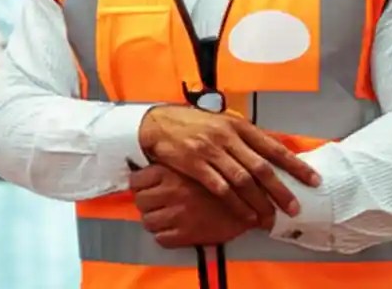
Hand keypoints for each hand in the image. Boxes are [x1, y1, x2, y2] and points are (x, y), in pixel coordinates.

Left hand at [131, 164, 264, 247]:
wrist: (255, 204)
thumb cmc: (228, 177)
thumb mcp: (204, 158)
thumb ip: (182, 160)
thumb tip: (158, 153)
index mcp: (174, 172)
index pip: (136, 180)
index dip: (137, 185)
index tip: (143, 188)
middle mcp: (173, 191)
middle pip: (140, 201)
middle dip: (144, 204)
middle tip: (152, 204)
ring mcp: (179, 213)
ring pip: (148, 221)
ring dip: (153, 221)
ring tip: (162, 218)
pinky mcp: (187, 234)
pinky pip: (161, 238)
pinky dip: (163, 236)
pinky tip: (172, 232)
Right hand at [137, 105, 320, 223]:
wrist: (156, 124)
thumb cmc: (191, 124)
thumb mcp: (221, 122)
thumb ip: (243, 137)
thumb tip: (272, 153)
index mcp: (238, 125)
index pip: (273, 147)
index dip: (295, 165)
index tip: (312, 180)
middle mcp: (227, 137)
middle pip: (261, 168)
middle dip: (280, 191)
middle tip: (293, 208)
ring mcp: (211, 151)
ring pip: (242, 180)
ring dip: (259, 202)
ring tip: (269, 218)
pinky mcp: (194, 164)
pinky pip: (220, 188)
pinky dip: (235, 204)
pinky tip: (244, 215)